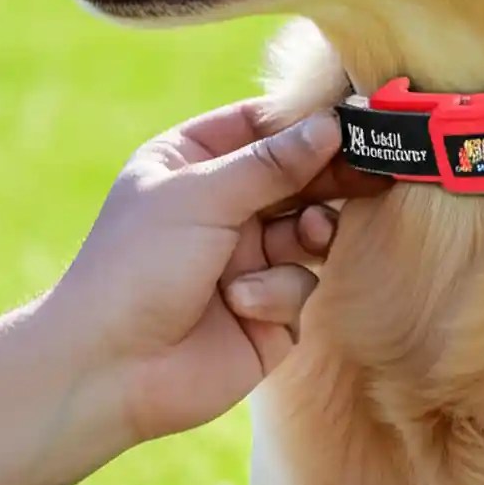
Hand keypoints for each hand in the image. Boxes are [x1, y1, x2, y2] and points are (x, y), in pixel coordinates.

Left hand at [42, 100, 388, 447]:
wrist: (111, 368)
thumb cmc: (137, 266)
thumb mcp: (202, 196)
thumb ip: (272, 163)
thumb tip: (331, 125)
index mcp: (190, 164)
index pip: (259, 126)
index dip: (305, 121)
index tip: (354, 116)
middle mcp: (220, 208)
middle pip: (295, 177)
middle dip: (327, 176)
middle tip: (372, 170)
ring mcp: (244, 260)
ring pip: (308, 230)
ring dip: (310, 231)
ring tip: (311, 235)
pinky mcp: (265, 312)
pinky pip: (299, 285)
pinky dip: (277, 292)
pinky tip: (241, 303)